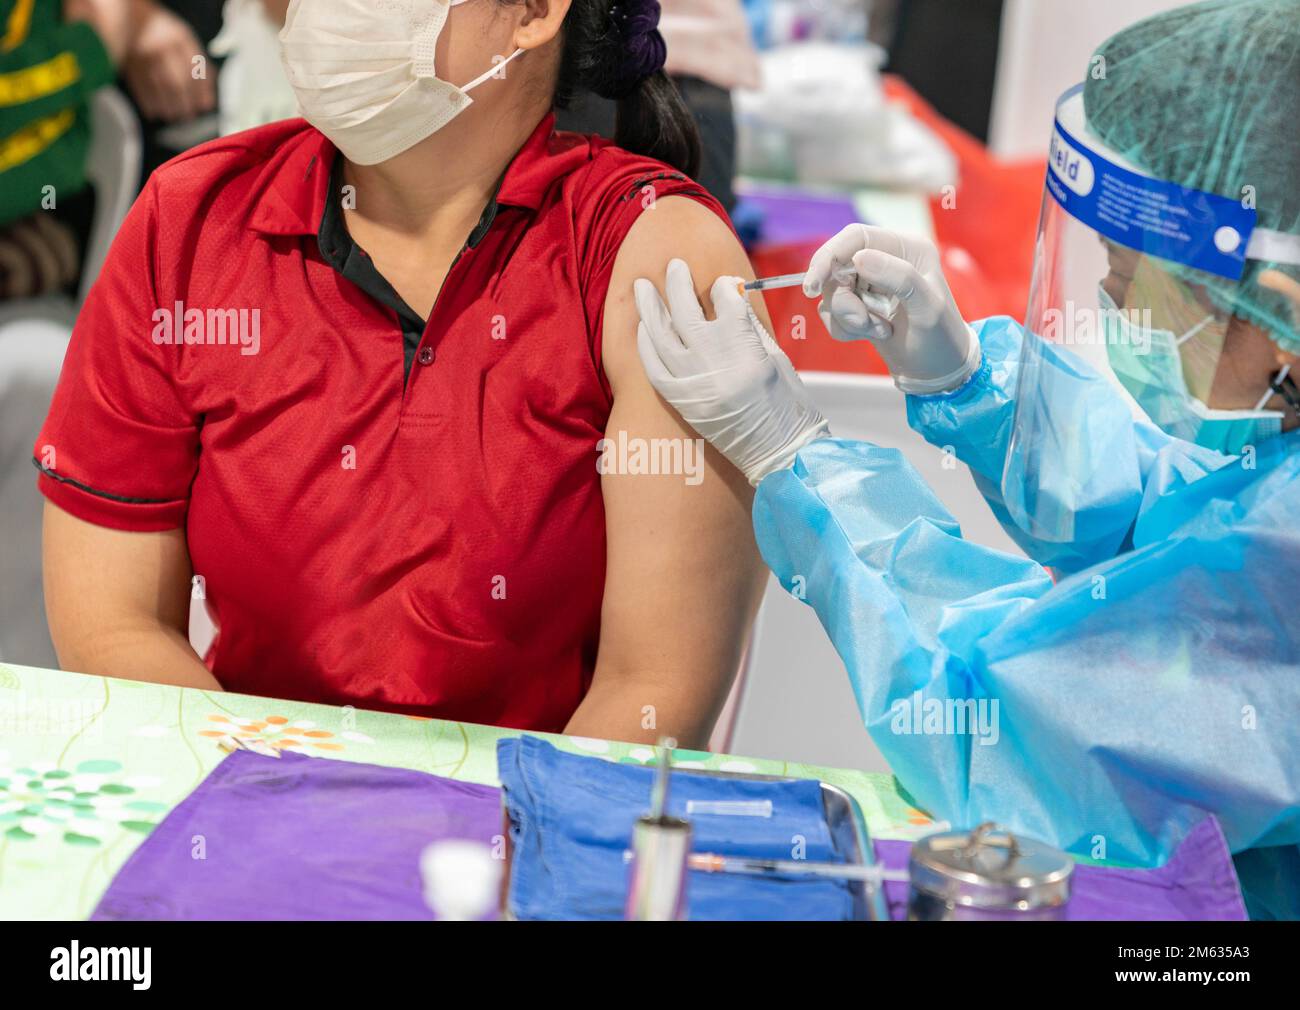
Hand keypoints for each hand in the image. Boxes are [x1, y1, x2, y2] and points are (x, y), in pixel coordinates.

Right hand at [122, 0, 215, 122]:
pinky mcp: (128, 61)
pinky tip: (154, 112)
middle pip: (177, 81)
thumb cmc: (165, 37)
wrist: (130, 17)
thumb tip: (208, 102)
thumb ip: (200, 68)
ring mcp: (144, 53)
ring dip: (168, 107)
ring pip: (159, 86)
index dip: (201, 92)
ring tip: (173, 116)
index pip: (196, 70)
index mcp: (181, 39)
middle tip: (188, 116)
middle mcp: (163, 45)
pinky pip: (140, 86)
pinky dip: (148, 103)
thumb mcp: (186, 43)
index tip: (204, 107)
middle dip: (184, 103)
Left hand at [635, 259, 830, 485]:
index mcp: (745, 345)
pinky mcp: (682, 402)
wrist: (780, 453)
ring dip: (650, 307)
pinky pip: (654, 368)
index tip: (722, 285)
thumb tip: (729, 298)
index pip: (725, 298)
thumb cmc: (788, 405)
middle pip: (687, 309)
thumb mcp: (776, 357)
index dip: (722, 287)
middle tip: (674, 266)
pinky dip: (646, 346)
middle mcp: (715, 360)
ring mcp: (694, 382)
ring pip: (661, 334)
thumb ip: (750, 326)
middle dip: (678, 282)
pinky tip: (643, 328)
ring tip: (643, 287)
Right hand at [803, 224, 979, 393]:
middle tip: (862, 322)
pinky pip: (831, 313)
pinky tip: (873, 333)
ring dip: (849, 318)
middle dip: (844, 301)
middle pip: (836, 267)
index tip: (813, 286)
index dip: (829, 256)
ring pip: (832, 293)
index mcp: (904, 247)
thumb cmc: (941, 336)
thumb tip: (859, 259)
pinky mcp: (856, 304)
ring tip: (878, 330)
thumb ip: (899, 277)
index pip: (855, 237)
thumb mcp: (928, 306)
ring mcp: (867, 283)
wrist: (936, 369)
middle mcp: (883, 259)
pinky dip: (846, 329)